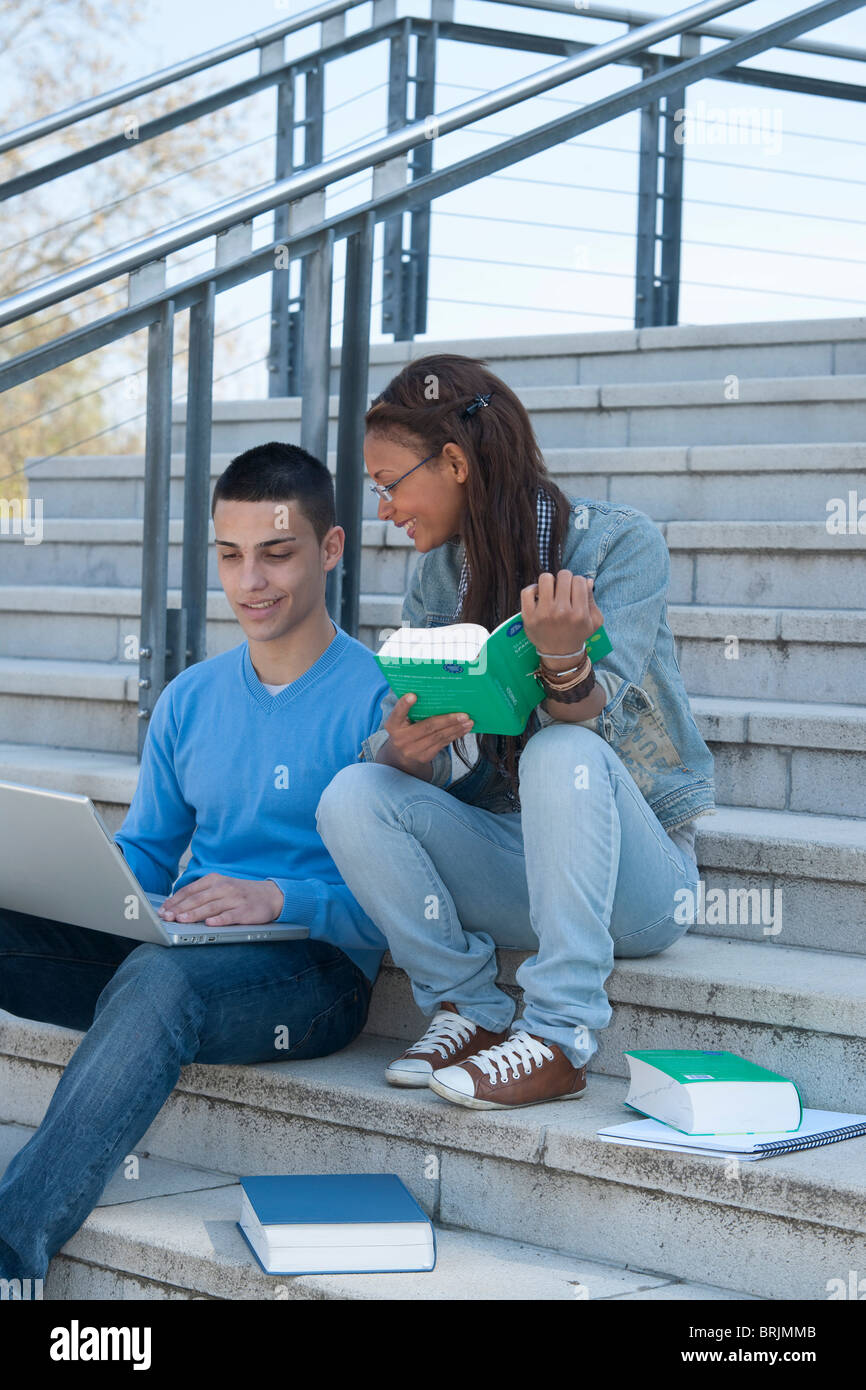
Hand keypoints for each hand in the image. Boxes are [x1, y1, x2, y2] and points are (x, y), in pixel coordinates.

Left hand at [157, 874, 283, 926]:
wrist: (271, 895)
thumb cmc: (241, 893)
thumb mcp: (221, 887)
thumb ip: (201, 894)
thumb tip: (177, 906)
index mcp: (215, 880)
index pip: (190, 890)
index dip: (175, 901)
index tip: (163, 910)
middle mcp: (224, 887)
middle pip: (197, 899)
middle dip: (179, 908)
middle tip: (166, 917)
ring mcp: (234, 899)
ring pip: (210, 907)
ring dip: (194, 914)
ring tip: (181, 920)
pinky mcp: (245, 911)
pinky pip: (230, 916)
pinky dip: (219, 920)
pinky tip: (209, 924)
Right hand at [378, 693, 472, 778]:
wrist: (400, 756)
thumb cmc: (404, 729)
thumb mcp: (400, 720)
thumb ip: (409, 708)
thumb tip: (432, 690)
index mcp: (393, 725)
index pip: (397, 713)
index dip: (404, 705)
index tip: (413, 695)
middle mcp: (401, 738)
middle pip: (427, 727)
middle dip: (448, 720)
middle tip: (464, 714)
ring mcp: (413, 750)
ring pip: (438, 736)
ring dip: (456, 728)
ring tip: (468, 721)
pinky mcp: (424, 756)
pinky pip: (442, 744)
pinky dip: (455, 735)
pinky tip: (464, 729)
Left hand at [520, 571, 603, 666]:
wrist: (559, 654)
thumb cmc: (577, 634)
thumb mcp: (594, 621)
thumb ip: (592, 600)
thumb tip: (588, 580)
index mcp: (579, 613)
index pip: (579, 580)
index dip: (577, 582)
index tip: (574, 591)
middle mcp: (561, 612)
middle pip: (564, 576)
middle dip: (565, 580)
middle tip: (563, 590)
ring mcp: (543, 613)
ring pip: (546, 578)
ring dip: (550, 582)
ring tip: (551, 591)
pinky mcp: (528, 616)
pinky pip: (527, 591)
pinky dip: (533, 589)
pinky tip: (539, 595)